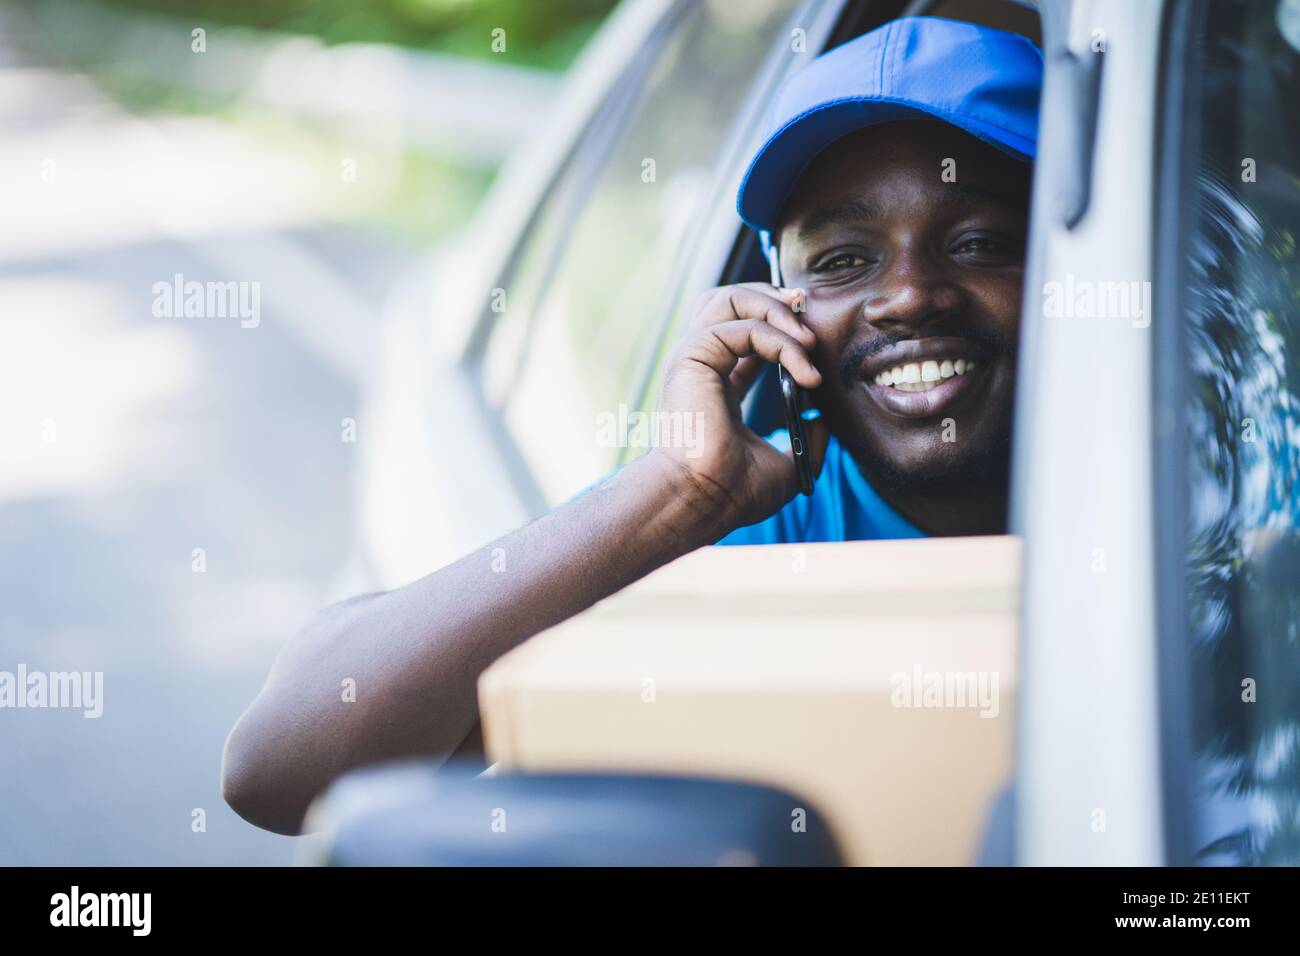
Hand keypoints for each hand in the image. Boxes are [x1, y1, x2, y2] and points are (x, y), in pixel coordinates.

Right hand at [650, 282, 830, 531]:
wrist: (704, 501)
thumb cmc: (733, 492)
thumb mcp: (785, 464)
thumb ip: (805, 441)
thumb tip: (822, 422)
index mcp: (716, 382)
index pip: (746, 331)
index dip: (780, 323)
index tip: (814, 337)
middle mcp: (702, 364)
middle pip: (731, 300)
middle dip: (774, 298)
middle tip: (808, 312)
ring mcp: (693, 357)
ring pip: (731, 298)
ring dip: (776, 309)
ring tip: (808, 337)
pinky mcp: (693, 357)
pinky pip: (745, 328)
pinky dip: (782, 342)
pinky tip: (805, 370)